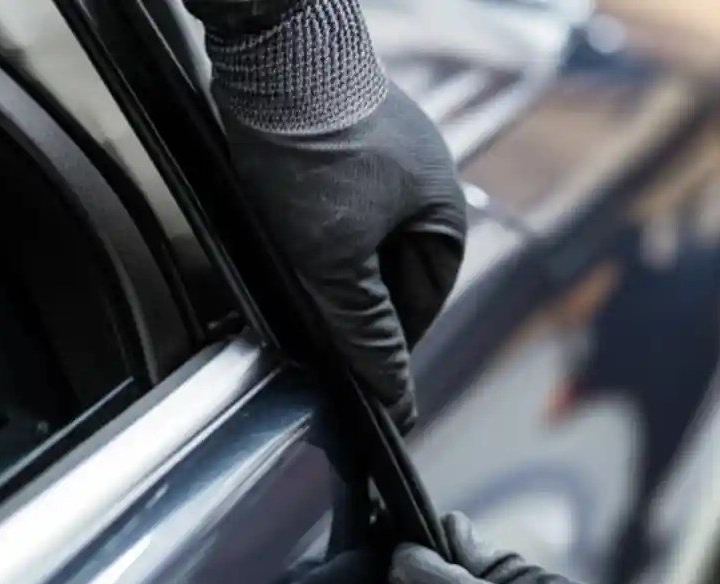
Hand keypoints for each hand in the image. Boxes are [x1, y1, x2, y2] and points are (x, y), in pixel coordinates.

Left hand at [202, 0, 466, 430]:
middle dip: (353, 301)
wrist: (275, 55)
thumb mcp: (338, 257)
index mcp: (445, 214)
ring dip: (328, 266)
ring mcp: (381, 159)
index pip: (421, 305)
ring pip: (357, 240)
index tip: (358, 376)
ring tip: (290, 279)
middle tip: (312, 329)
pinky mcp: (342, 141)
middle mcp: (421, 185)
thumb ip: (365, 328)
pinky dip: (311, 229)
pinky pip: (335, 205)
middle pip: (389, 274)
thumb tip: (392, 393)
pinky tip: (280, 238)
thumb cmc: (317, 148)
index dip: (389, 345)